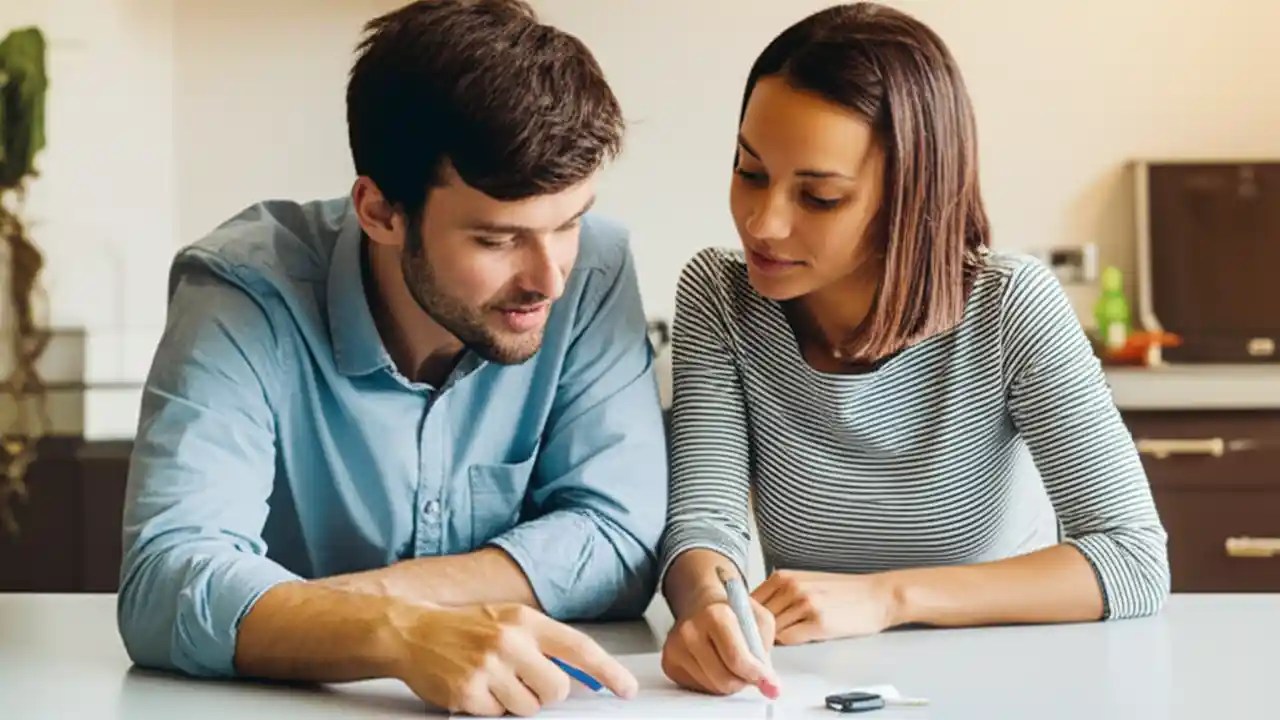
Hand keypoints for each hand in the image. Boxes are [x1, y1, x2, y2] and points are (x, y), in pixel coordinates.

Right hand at [385, 602, 637, 716]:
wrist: (411, 631)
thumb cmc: (465, 628)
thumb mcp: (507, 621)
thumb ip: (542, 644)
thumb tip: (580, 677)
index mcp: (525, 621)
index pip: (578, 648)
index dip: (608, 670)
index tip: (626, 687)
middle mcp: (509, 642)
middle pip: (557, 689)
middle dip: (546, 693)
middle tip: (525, 682)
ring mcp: (488, 668)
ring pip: (529, 708)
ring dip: (516, 703)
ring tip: (494, 682)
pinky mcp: (468, 693)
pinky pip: (498, 716)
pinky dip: (490, 709)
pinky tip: (475, 688)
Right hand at [660, 598, 780, 697]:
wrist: (701, 603)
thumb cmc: (731, 611)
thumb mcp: (758, 617)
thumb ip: (764, 645)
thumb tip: (766, 679)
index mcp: (714, 614)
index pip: (736, 658)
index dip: (755, 674)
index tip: (768, 682)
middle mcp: (690, 631)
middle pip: (724, 679)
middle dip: (743, 681)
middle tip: (751, 673)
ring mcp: (676, 648)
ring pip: (712, 687)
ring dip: (729, 681)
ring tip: (731, 663)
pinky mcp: (669, 662)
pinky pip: (698, 688)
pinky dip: (712, 682)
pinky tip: (714, 664)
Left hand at [752, 570, 896, 644]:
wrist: (876, 596)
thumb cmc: (842, 592)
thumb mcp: (805, 582)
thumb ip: (779, 594)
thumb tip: (752, 615)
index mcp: (784, 576)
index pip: (748, 601)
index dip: (745, 618)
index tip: (745, 630)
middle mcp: (791, 587)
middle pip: (756, 617)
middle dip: (755, 632)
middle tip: (757, 644)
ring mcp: (804, 605)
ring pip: (770, 630)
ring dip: (770, 641)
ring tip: (774, 646)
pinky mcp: (818, 623)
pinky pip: (788, 639)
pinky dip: (786, 645)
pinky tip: (793, 643)